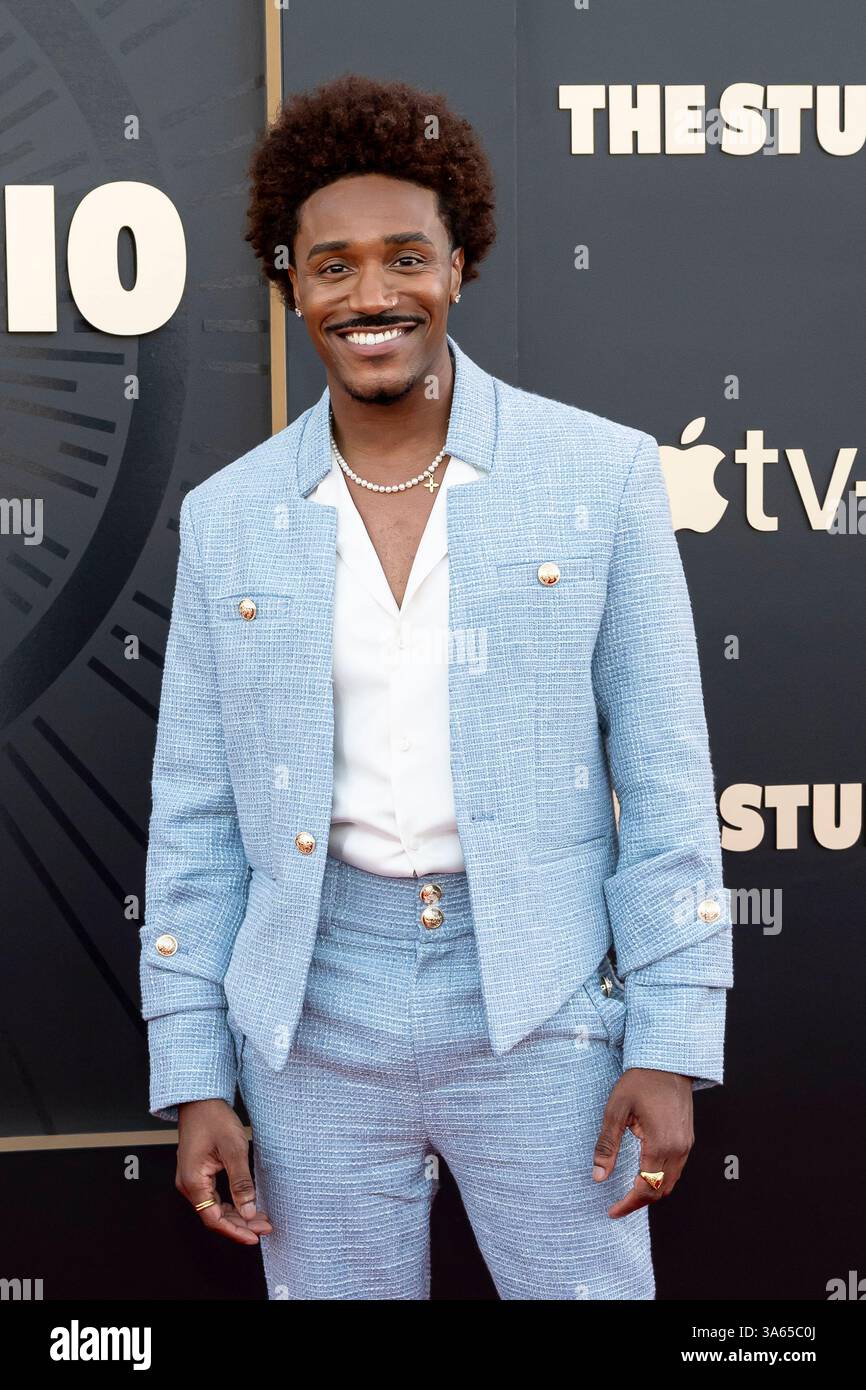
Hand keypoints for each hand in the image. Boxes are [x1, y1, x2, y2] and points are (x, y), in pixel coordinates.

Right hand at [175, 1099, 272, 1244]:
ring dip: (237, 1215)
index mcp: (193, 1181)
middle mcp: (188, 1184)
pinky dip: (230, 1203)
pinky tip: (246, 1204)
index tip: (255, 1236)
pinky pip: (213, 1196)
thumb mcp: (234, 1149)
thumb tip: (248, 1211)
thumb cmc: (214, 1118)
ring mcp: (191, 1179)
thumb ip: (241, 1183)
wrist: (200, 1100)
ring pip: (214, 1207)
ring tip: (259, 1219)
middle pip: (214, 1216)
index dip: (235, 1231)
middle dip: (240, 1225)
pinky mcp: (198, 1174)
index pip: (213, 1219)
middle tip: (264, 1226)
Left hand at [591, 1068, 693, 1218]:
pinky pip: (677, 1169)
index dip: (629, 1204)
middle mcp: (678, 1148)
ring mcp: (686, 1145)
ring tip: (629, 1193)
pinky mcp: (688, 1139)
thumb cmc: (641, 1081)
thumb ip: (607, 1145)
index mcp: (660, 1144)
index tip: (613, 1211)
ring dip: (651, 1192)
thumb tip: (598, 1175)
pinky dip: (661, 1179)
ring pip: (671, 1182)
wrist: (668, 1062)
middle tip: (618, 1206)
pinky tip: (645, 1174)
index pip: (646, 1188)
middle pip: (661, 1190)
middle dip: (639, 1202)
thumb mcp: (616, 1110)